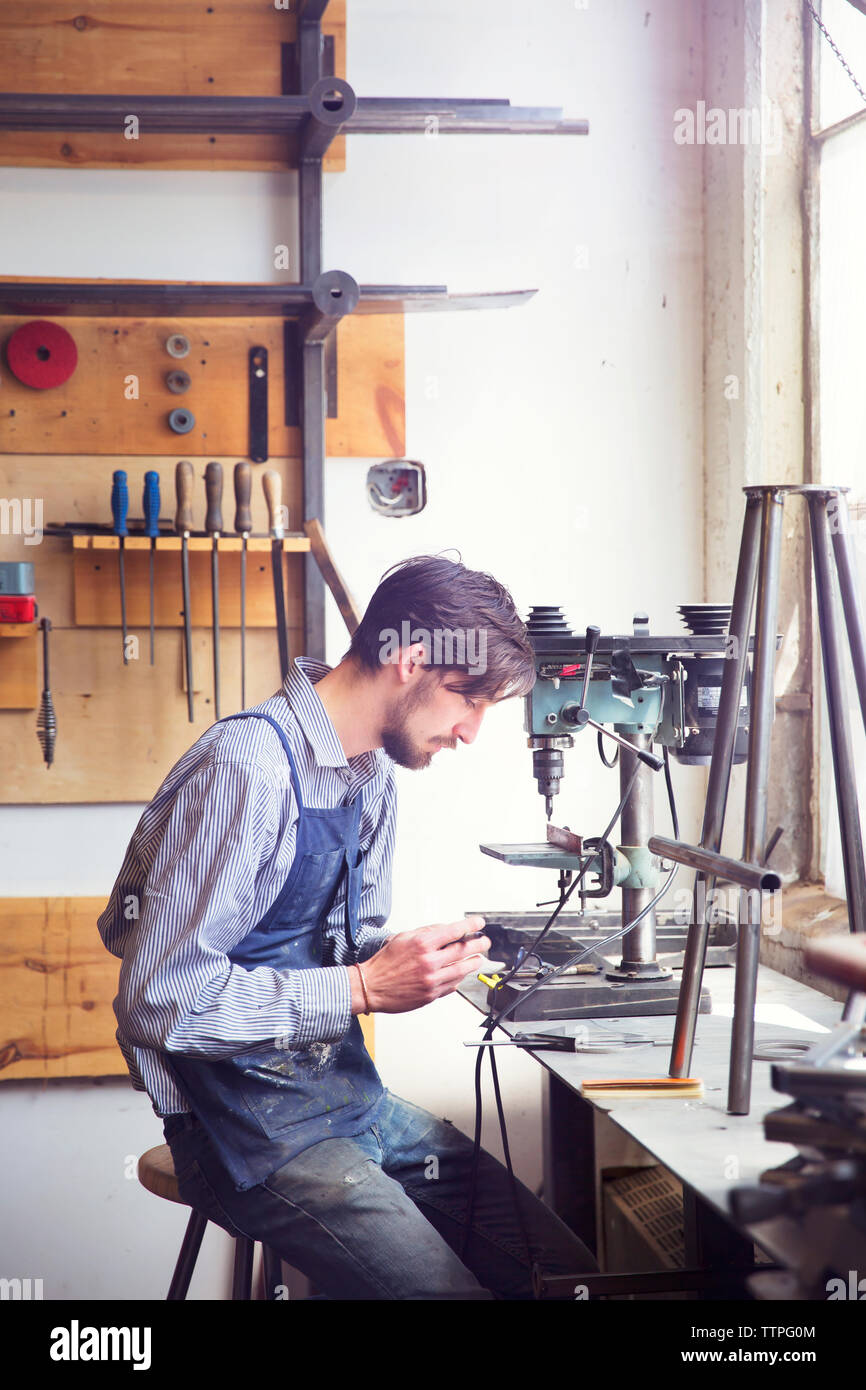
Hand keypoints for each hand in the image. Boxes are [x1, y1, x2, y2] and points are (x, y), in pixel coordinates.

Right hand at [351, 916, 489, 1014]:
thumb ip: (427, 932)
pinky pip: (453, 985)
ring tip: (478, 958)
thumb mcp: (404, 937)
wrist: (371, 986)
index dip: (471, 925)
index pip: (455, 931)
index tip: (479, 922)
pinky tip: (461, 974)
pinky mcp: (431, 994)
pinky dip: (459, 978)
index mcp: (422, 944)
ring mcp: (432, 980)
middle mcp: (429, 962)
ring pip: (463, 970)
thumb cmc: (385, 963)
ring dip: (474, 962)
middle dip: (479, 944)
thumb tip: (446, 930)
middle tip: (485, 942)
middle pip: (464, 950)